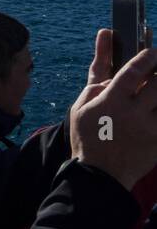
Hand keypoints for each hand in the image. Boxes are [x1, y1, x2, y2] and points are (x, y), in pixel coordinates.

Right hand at [69, 29, 156, 189]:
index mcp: (111, 102)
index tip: (152, 52)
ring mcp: (149, 128)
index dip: (146, 58)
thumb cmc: (87, 140)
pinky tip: (156, 109)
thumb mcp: (79, 110)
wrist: (100, 176)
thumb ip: (93, 87)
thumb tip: (110, 75)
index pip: (133, 72)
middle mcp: (133, 113)